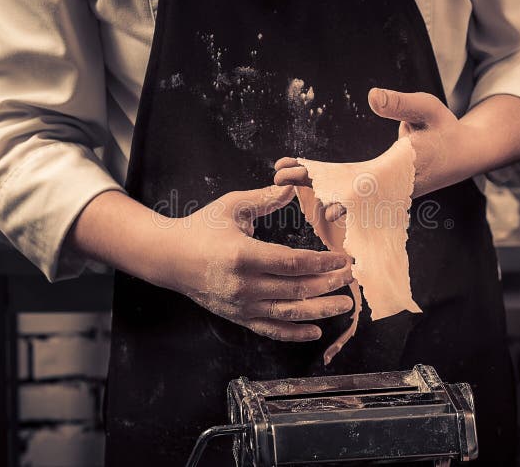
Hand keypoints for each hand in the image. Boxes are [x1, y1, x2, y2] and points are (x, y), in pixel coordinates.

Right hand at [155, 185, 354, 341]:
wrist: (169, 258)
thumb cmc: (200, 228)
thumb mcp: (231, 206)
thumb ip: (264, 198)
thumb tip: (293, 187)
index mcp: (244, 256)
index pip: (294, 263)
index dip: (322, 262)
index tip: (343, 258)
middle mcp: (245, 285)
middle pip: (297, 288)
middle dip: (329, 283)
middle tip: (351, 277)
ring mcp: (242, 305)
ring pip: (289, 313)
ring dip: (321, 310)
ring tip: (345, 304)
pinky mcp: (238, 317)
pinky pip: (271, 329)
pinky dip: (294, 333)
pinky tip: (316, 331)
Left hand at [274, 88, 462, 212]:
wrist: (460, 153)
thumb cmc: (444, 129)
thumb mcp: (428, 110)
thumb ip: (401, 104)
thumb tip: (372, 96)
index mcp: (403, 171)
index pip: (369, 186)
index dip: (344, 193)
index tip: (323, 202)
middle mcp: (388, 186)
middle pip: (343, 190)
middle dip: (312, 184)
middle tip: (279, 177)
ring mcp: (381, 188)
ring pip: (340, 188)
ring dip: (311, 181)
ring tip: (279, 172)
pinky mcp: (376, 185)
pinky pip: (345, 184)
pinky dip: (322, 178)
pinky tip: (299, 173)